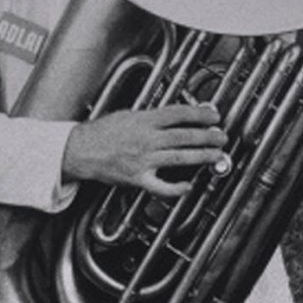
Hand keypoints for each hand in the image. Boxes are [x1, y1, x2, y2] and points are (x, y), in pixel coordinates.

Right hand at [64, 103, 228, 197]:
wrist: (81, 150)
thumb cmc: (103, 131)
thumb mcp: (129, 114)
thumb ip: (152, 116)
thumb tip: (177, 115)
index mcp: (144, 120)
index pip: (179, 114)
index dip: (200, 114)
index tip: (214, 115)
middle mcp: (146, 139)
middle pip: (184, 136)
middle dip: (207, 136)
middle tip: (222, 136)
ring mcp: (143, 160)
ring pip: (179, 158)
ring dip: (201, 157)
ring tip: (216, 155)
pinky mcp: (138, 178)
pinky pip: (161, 186)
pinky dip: (176, 188)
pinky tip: (188, 186)